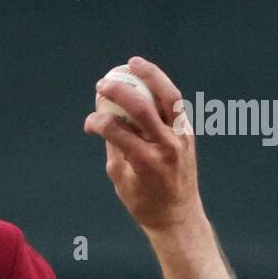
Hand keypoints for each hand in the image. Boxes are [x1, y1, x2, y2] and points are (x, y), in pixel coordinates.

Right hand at [84, 56, 201, 234]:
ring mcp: (181, 137)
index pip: (117, 131)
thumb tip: (104, 117)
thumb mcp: (121, 180)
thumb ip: (114, 147)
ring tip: (132, 63)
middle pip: (142, 108)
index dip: (98, 122)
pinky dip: (160, 88)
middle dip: (119, 91)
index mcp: (145, 163)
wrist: (178, 216)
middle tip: (102, 85)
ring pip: (167, 96)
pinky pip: (173, 103)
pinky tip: (146, 78)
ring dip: (149, 75)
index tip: (89, 122)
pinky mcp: (188, 132)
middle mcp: (166, 147)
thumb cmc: (143, 202)